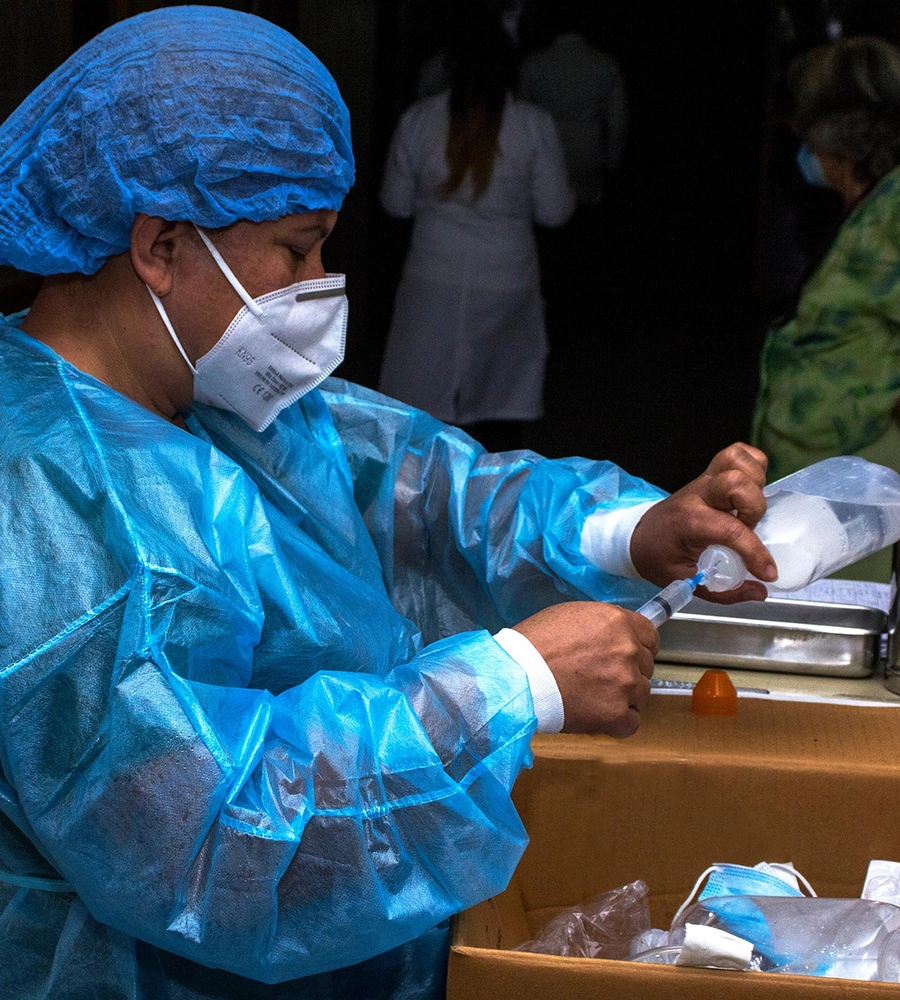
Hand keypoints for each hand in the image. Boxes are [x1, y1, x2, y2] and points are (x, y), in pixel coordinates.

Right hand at [513, 601, 657, 736]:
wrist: (518, 676)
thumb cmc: (535, 642)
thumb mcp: (573, 615)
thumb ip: (603, 625)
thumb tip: (616, 635)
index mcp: (619, 623)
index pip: (651, 636)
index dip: (638, 646)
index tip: (626, 655)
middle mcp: (629, 651)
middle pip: (646, 665)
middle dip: (627, 671)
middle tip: (600, 676)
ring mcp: (626, 684)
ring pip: (642, 694)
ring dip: (623, 696)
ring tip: (594, 696)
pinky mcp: (617, 714)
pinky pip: (632, 722)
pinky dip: (616, 722)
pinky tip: (597, 714)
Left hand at [629, 442, 775, 603]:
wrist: (638, 537)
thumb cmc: (661, 558)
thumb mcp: (686, 582)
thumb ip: (725, 591)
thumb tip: (760, 592)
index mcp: (689, 522)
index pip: (731, 530)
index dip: (755, 553)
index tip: (768, 573)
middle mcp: (698, 495)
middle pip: (735, 482)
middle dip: (754, 507)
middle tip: (749, 527)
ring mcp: (704, 481)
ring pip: (737, 460)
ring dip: (754, 482)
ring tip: (749, 508)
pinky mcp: (710, 474)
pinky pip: (736, 453)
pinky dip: (752, 464)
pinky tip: (752, 487)